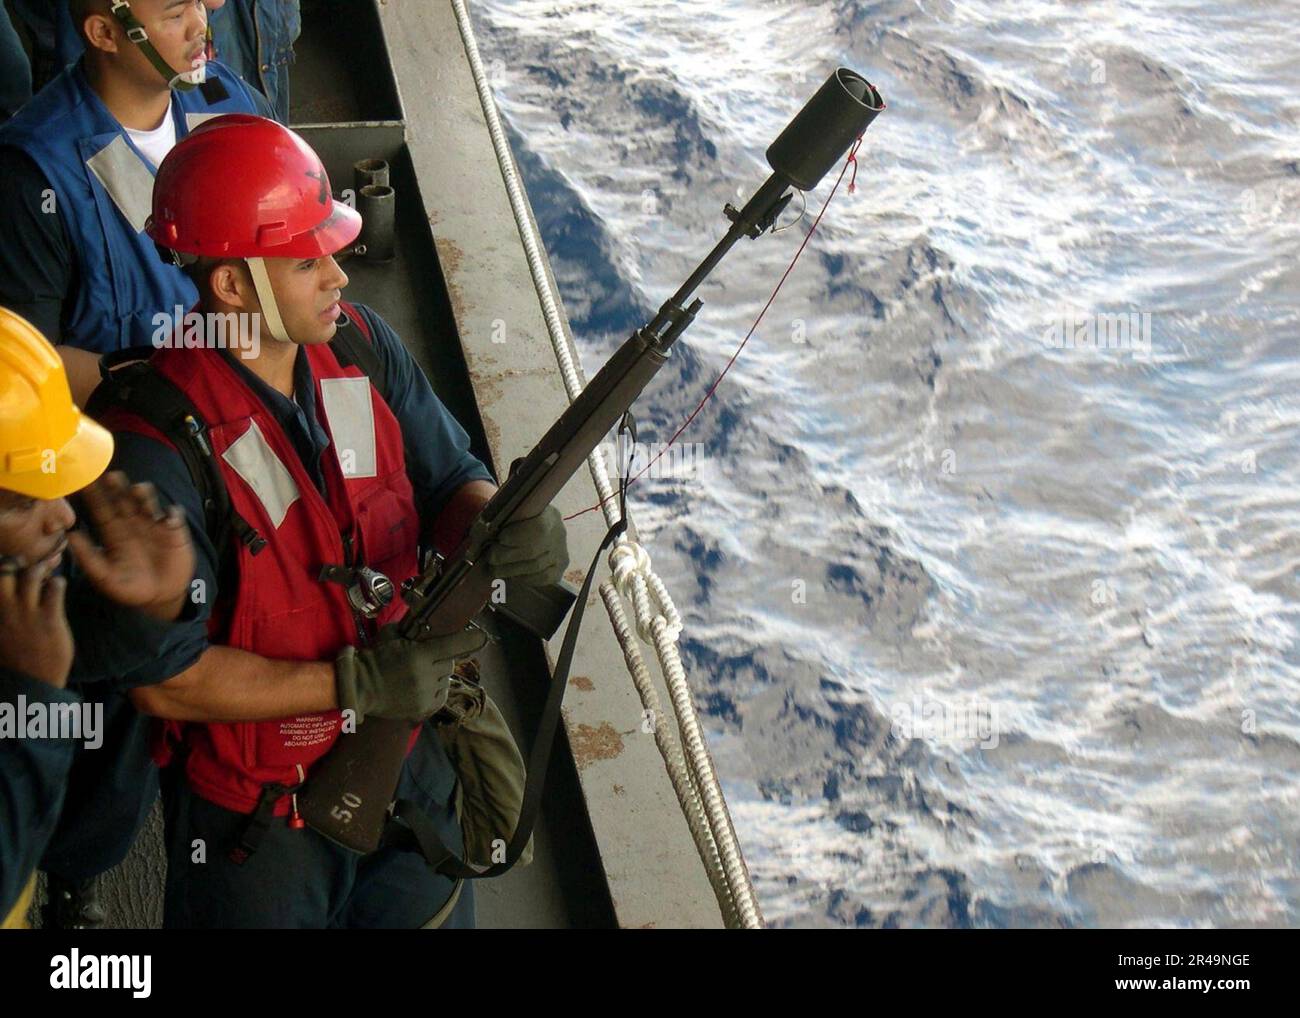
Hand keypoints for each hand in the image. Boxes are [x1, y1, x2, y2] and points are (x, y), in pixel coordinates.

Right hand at [0, 557, 71, 686]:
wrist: (31, 682)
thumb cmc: (14, 656)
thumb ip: (1, 610)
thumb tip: (5, 589)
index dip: (1, 567)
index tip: (9, 567)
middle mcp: (4, 610)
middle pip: (6, 569)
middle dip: (17, 562)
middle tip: (27, 567)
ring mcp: (26, 613)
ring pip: (32, 573)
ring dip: (41, 570)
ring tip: (45, 577)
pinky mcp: (49, 619)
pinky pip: (55, 587)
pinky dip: (58, 583)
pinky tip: (57, 589)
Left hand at [66, 472, 195, 621]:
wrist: (160, 597)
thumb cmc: (129, 588)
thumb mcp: (104, 577)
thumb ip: (88, 558)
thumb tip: (70, 537)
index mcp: (113, 533)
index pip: (101, 510)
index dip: (94, 496)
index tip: (84, 482)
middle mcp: (132, 523)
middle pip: (123, 500)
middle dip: (117, 487)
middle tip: (110, 476)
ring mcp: (154, 525)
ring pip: (147, 503)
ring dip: (143, 495)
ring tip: (138, 491)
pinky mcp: (175, 531)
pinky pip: (174, 518)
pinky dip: (173, 515)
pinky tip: (170, 516)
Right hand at [334, 625, 487, 722]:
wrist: (361, 687)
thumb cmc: (376, 658)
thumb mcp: (392, 635)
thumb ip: (412, 628)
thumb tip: (431, 618)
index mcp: (420, 656)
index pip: (453, 646)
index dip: (470, 640)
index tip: (482, 636)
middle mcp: (426, 676)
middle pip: (450, 663)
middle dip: (442, 659)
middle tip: (428, 658)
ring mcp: (426, 694)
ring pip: (446, 680)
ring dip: (438, 675)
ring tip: (420, 674)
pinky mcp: (424, 709)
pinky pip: (441, 695)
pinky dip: (436, 689)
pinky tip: (423, 685)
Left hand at [484, 505, 568, 588]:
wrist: (537, 531)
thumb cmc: (518, 521)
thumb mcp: (513, 513)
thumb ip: (500, 520)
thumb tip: (480, 534)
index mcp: (548, 514)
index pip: (538, 528)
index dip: (517, 536)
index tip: (499, 539)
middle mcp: (559, 534)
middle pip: (533, 551)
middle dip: (506, 556)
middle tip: (491, 557)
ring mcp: (561, 553)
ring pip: (535, 567)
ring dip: (511, 570)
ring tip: (495, 569)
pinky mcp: (559, 570)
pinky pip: (542, 578)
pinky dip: (524, 579)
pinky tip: (512, 575)